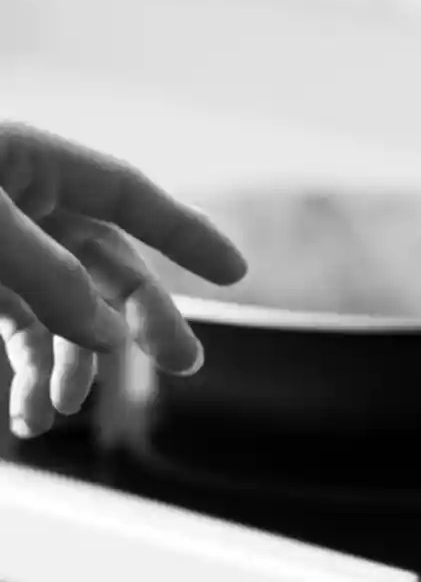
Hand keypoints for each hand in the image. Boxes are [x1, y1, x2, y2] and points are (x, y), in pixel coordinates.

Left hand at [0, 121, 245, 437]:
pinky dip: (29, 378)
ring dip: (74, 363)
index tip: (235, 273)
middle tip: (184, 362)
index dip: (186, 232)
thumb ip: (45, 276)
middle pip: (108, 264)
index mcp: (31, 163)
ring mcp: (2, 248)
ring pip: (64, 309)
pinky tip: (31, 417)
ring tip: (69, 408)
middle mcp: (24, 205)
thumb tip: (107, 335)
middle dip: (143, 318)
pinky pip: (18, 335)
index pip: (129, 195)